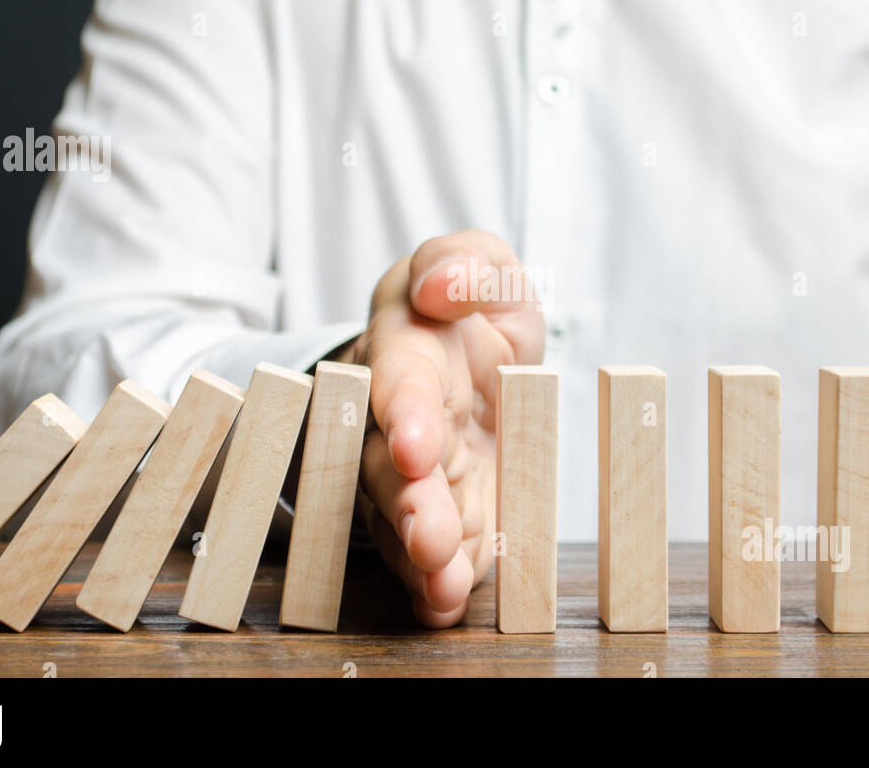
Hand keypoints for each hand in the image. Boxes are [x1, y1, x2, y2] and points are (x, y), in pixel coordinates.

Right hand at [340, 229, 543, 626]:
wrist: (468, 360)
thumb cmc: (468, 311)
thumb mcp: (480, 265)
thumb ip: (466, 263)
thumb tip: (440, 287)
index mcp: (405, 350)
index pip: (399, 379)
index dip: (404, 412)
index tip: (416, 444)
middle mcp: (397, 420)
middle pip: (388, 465)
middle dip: (408, 503)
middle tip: (430, 537)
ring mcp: (415, 476)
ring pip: (401, 517)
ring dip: (420, 554)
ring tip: (442, 581)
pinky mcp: (442, 514)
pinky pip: (428, 554)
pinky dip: (432, 584)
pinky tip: (443, 605)